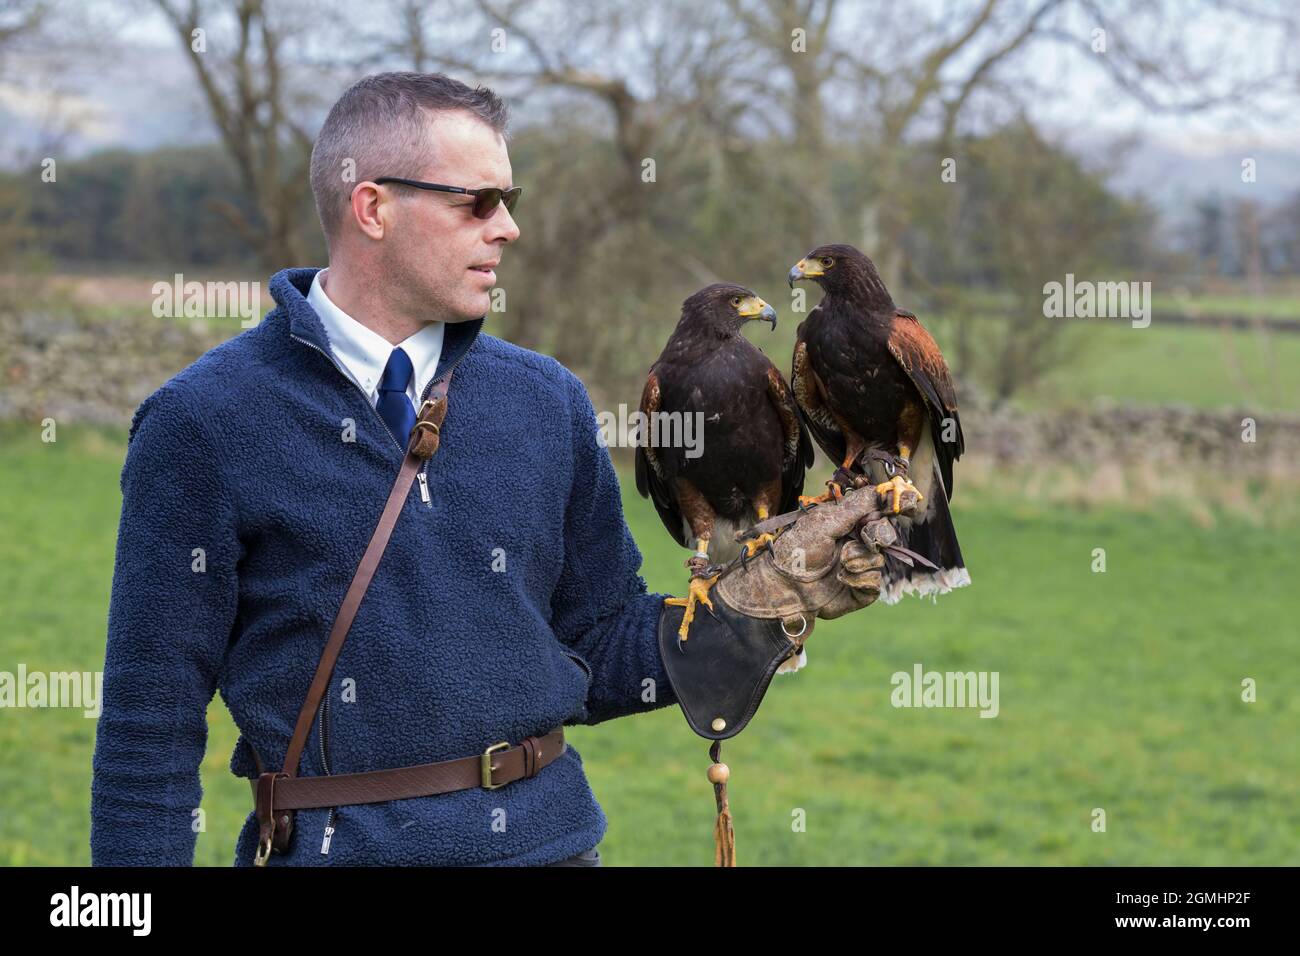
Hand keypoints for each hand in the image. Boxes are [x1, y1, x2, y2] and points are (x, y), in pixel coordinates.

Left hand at [655, 480, 921, 739]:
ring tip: (839, 563)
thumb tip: (894, 491)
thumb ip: (860, 505)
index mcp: (844, 521)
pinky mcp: (857, 592)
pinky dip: (860, 580)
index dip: (893, 507)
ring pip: (881, 560)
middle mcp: (852, 542)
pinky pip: (875, 583)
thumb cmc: (793, 550)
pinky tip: (842, 580)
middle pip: (885, 534)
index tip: (908, 504)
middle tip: (858, 538)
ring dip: (861, 560)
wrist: (778, 588)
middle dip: (874, 536)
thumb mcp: (826, 521)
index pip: (878, 510)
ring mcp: (856, 567)